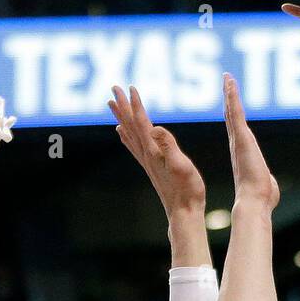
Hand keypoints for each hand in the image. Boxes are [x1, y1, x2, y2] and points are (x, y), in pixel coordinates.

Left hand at [109, 85, 205, 223]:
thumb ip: (169, 146)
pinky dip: (126, 136)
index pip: (142, 122)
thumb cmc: (187, 190)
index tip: (130, 87)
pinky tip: (121, 133)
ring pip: (129, 133)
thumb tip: (155, 128)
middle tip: (114, 87)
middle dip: (122, 105)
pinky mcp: (150, 168)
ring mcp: (146, 161)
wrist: (183, 213)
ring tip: (111, 104)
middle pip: (131, 125)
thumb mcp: (182, 165)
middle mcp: (146, 154)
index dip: (136, 104)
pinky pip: (133, 146)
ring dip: (121, 117)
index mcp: (153, 151)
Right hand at [223, 73, 278, 210]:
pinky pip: (236, 112)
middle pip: (232, 117)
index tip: (229, 104)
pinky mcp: (241, 138)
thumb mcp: (265, 184)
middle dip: (229, 100)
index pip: (237, 130)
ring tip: (227, 78)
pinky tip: (229, 83)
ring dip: (230, 93)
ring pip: (232, 112)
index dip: (233, 116)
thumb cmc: (262, 198)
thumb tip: (269, 186)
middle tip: (226, 83)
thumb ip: (265, 180)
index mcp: (242, 154)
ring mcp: (238, 140)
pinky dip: (232, 96)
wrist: (255, 201)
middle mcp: (238, 145)